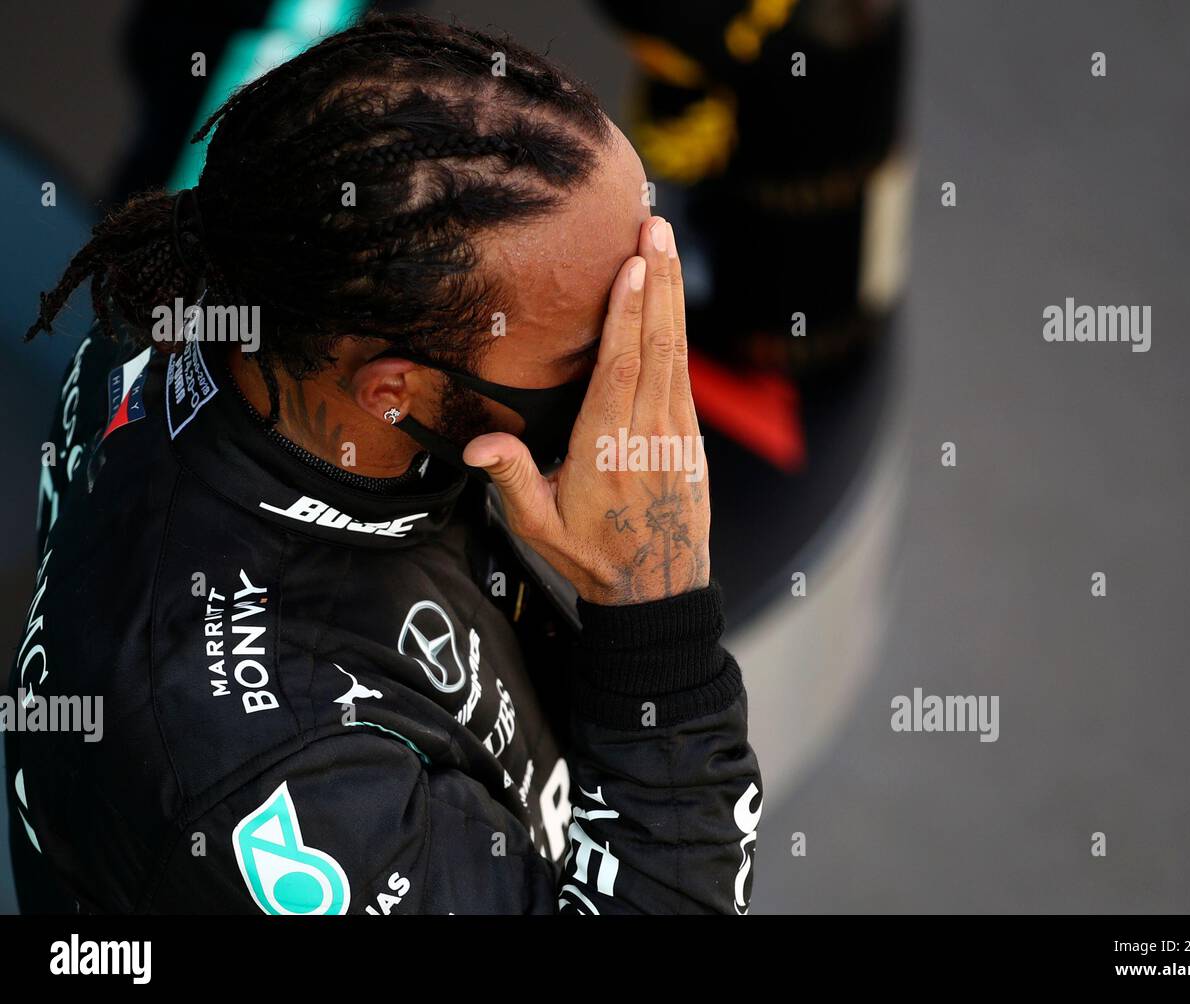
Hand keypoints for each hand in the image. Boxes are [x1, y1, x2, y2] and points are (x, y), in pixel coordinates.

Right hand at [464, 216, 709, 604]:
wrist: (658, 588)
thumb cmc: (591, 554)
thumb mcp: (539, 527)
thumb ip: (511, 481)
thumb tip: (475, 448)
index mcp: (606, 449)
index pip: (621, 370)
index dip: (629, 315)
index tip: (632, 265)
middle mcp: (646, 433)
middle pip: (656, 345)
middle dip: (657, 282)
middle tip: (654, 226)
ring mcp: (674, 431)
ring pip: (676, 351)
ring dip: (671, 294)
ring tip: (664, 241)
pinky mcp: (688, 433)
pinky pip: (682, 370)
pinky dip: (676, 326)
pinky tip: (669, 295)